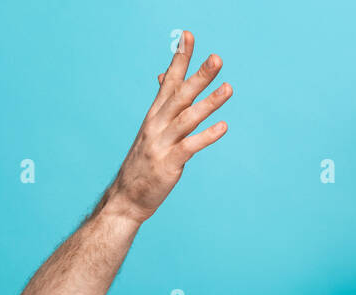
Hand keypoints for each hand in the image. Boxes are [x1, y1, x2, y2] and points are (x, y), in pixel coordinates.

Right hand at [106, 30, 231, 223]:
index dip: (178, 59)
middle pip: (180, 95)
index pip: (168, 81)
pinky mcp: (169, 164)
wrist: (126, 198)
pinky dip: (207, 136)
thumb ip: (162, 105)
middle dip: (199, 75)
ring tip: (229, 88)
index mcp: (154, 115)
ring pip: (188, 118)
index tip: (188, 36)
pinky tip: (223, 126)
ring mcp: (162, 144)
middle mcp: (156, 125)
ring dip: (209, 102)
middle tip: (217, 58)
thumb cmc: (143, 163)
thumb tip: (161, 77)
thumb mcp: (150, 131)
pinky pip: (190, 147)